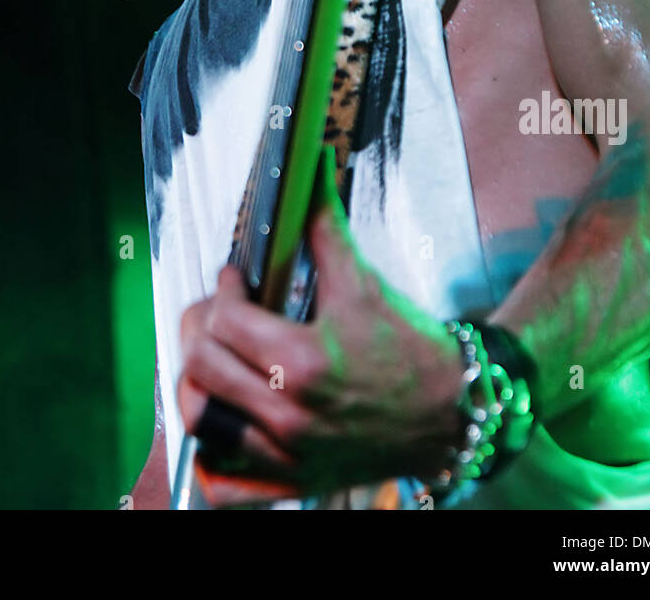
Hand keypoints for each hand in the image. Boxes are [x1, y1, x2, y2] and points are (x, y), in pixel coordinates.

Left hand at [177, 153, 466, 506]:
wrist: (453, 413)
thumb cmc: (410, 348)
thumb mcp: (363, 283)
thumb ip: (324, 227)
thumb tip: (311, 168)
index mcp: (303, 362)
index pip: (225, 320)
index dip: (223, 288)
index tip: (235, 276)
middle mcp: (289, 416)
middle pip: (201, 368)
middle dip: (200, 329)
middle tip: (217, 311)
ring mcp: (288, 455)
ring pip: (202, 421)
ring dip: (197, 383)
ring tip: (214, 357)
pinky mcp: (293, 480)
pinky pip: (226, 480)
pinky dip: (212, 450)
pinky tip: (225, 415)